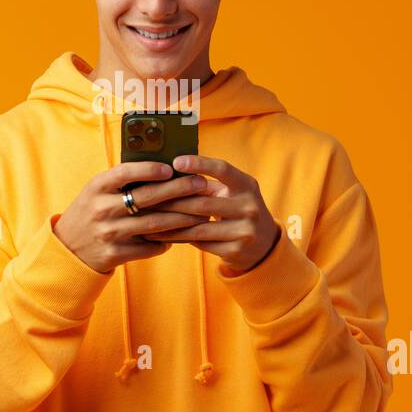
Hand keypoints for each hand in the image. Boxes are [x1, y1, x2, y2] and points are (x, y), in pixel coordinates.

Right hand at [53, 161, 211, 273]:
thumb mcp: (97, 191)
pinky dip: (168, 241)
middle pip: (146, 198)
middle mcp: (101, 209)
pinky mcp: (115, 253)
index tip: (171, 168)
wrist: (68, 248)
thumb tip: (163, 168)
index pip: (124, 173)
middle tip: (200, 184)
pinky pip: (149, 247)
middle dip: (178, 190)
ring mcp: (108, 233)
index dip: (148, 169)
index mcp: (96, 187)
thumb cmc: (90, 211)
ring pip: (154, 224)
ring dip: (182, 218)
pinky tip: (181, 235)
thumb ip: (122, 181)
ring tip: (201, 211)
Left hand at [142, 154, 280, 273]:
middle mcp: (249, 206)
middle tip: (148, 198)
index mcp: (247, 185)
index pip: (223, 169)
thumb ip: (209, 185)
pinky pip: (201, 243)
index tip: (175, 161)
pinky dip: (180, 238)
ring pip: (199, 227)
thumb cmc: (238, 210)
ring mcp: (245, 230)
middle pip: (203, 203)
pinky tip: (163, 236)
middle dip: (172, 202)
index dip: (199, 164)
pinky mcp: (236, 250)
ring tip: (149, 219)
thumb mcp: (233, 193)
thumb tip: (170, 173)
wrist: (263, 245)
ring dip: (170, 224)